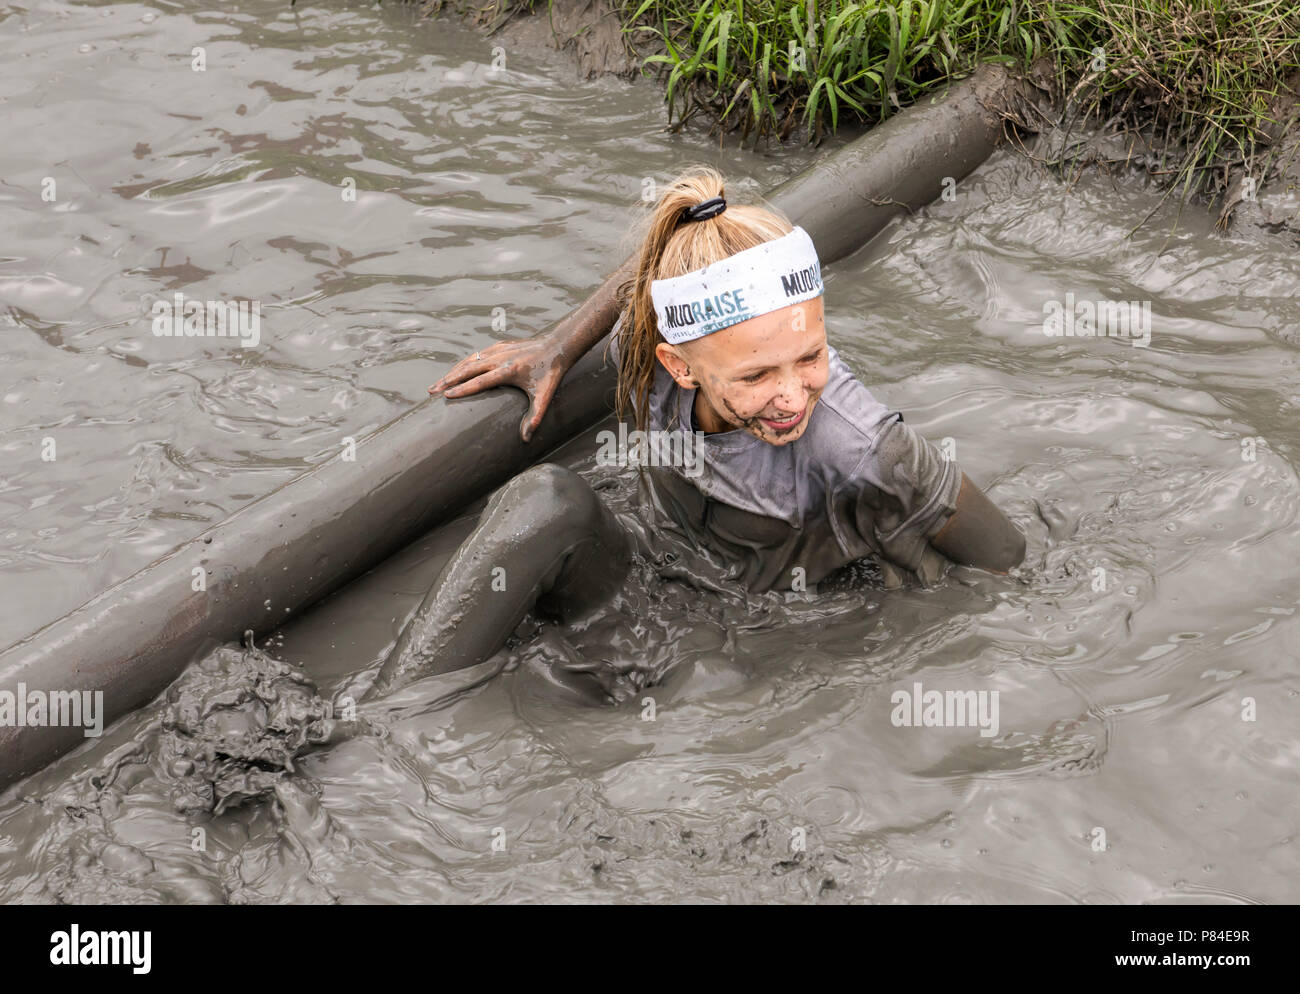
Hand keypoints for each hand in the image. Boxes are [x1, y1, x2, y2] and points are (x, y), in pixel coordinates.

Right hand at [429, 335, 574, 442]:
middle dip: (448, 380)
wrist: (557, 346)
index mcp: (508, 370)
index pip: (479, 381)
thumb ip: (535, 417)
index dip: (462, 389)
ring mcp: (498, 350)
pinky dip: (463, 364)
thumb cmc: (551, 373)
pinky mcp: (499, 346)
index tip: (446, 396)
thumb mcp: (545, 396)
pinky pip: (476, 355)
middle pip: (467, 369)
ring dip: (452, 372)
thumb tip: (526, 439)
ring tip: (438, 384)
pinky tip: (455, 372)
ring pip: (469, 361)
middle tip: (431, 391)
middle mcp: (499, 358)